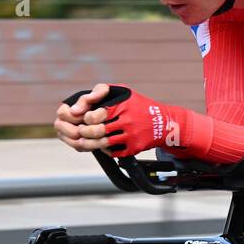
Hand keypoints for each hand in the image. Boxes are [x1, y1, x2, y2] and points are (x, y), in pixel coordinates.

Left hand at [53, 83, 183, 157]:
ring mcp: (132, 136)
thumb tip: (81, 105)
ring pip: (105, 143)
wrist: (163, 123)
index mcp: (123, 106)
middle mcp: (128, 121)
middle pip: (99, 131)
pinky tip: (102, 146)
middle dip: (86, 132)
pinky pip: (114, 152)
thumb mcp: (124, 92)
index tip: (85, 119)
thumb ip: (102, 91)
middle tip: (80, 132)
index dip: (87, 118)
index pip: (97, 115)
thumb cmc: (139, 106)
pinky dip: (105, 150)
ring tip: (83, 142)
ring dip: (91, 144)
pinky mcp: (134, 148)